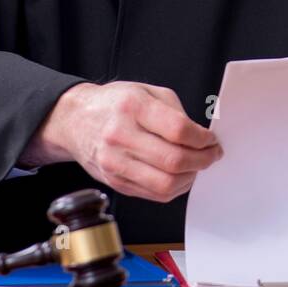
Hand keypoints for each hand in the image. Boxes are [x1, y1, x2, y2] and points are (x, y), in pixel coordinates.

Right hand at [19, 80, 222, 202]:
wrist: (76, 120)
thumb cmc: (115, 104)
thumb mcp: (146, 92)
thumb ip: (175, 112)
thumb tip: (201, 138)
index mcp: (132, 106)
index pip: (178, 130)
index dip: (203, 139)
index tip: (211, 140)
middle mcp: (120, 135)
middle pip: (174, 160)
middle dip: (202, 160)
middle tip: (211, 154)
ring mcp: (115, 162)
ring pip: (166, 184)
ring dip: (190, 177)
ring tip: (196, 166)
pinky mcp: (115, 182)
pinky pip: (154, 194)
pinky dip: (175, 188)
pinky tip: (180, 176)